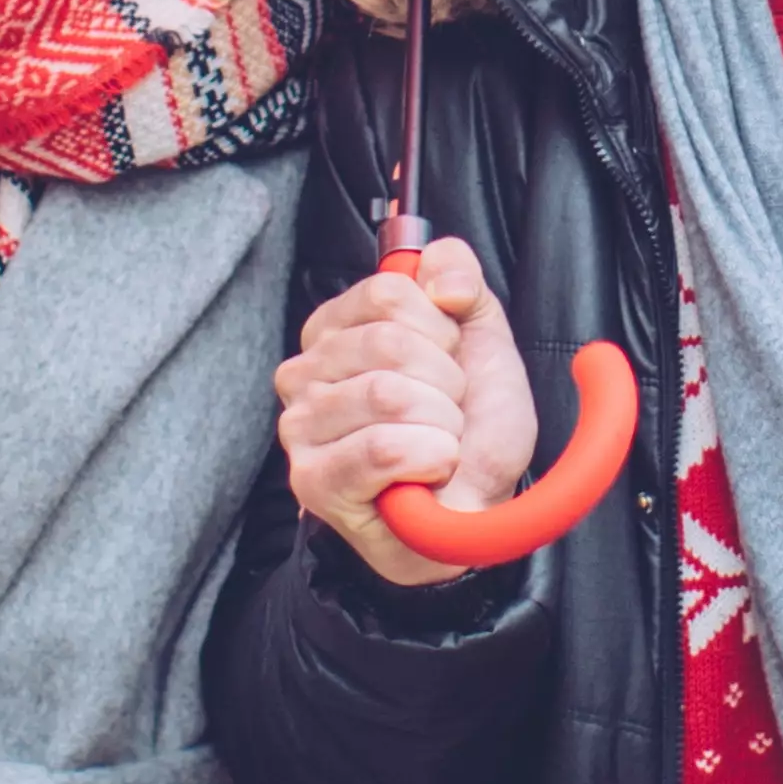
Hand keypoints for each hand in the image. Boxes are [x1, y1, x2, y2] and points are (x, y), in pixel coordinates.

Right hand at [274, 229, 541, 585]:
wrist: (480, 506)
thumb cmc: (471, 427)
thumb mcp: (481, 336)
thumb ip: (460, 278)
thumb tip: (441, 281)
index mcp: (334, 330)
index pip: (388, 293)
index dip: (441, 329)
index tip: (448, 361)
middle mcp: (303, 374)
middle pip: (389, 342)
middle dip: (444, 382)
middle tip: (444, 413)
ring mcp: (301, 429)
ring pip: (389, 394)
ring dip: (440, 424)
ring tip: (435, 444)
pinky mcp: (314, 482)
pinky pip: (384, 448)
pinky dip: (429, 459)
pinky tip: (426, 473)